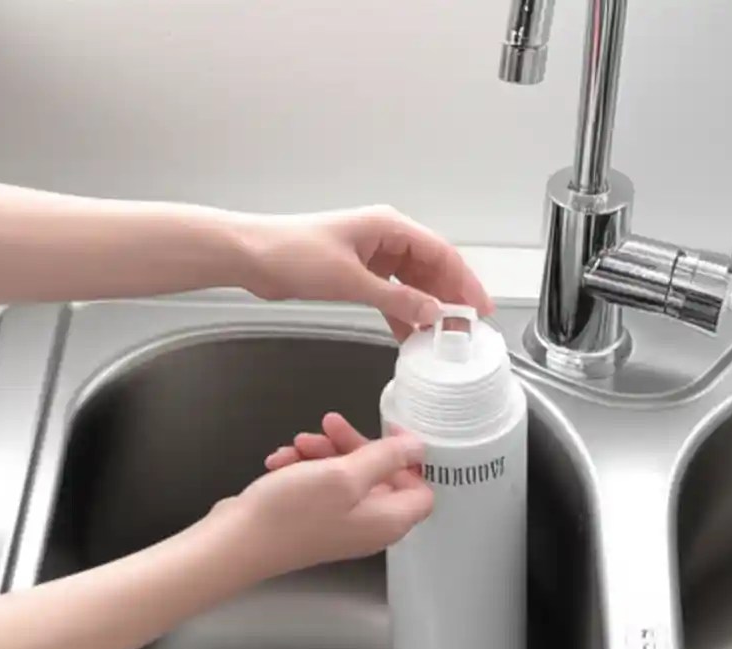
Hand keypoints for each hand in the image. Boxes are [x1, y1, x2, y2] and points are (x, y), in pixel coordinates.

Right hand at [212, 413, 432, 578]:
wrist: (236, 542)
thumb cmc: (292, 512)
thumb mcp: (345, 474)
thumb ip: (386, 458)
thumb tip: (417, 448)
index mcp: (388, 520)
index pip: (422, 489)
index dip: (409, 459)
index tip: (387, 433)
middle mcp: (368, 526)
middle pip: (380, 475)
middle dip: (353, 446)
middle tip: (329, 426)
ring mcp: (339, 524)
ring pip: (345, 475)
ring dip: (323, 453)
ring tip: (298, 443)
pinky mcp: (313, 520)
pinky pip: (319, 485)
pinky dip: (304, 468)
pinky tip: (282, 461)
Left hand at [243, 206, 495, 339]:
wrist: (251, 255)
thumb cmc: (294, 254)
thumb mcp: (350, 280)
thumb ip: (396, 299)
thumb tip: (433, 313)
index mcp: (388, 226)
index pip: (440, 253)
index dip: (465, 281)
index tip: (480, 309)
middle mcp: (385, 237)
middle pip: (431, 268)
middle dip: (450, 298)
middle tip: (466, 330)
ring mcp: (371, 255)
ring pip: (412, 283)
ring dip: (427, 308)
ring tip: (442, 338)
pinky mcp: (356, 273)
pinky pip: (390, 294)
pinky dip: (401, 313)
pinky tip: (410, 337)